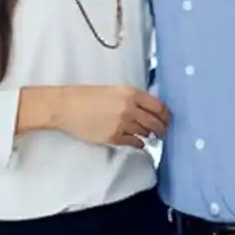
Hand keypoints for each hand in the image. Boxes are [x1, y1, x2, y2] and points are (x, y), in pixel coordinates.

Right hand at [54, 85, 169, 149]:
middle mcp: (129, 108)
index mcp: (131, 93)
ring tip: (150, 136)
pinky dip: (139, 144)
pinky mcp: (113, 137)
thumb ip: (133, 99)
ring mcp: (122, 123)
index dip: (166, 114)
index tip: (167, 119)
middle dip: (162, 128)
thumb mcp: (115, 91)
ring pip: (145, 132)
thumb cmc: (88, 96)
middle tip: (163, 132)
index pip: (158, 106)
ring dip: (149, 135)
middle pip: (155, 122)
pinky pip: (134, 143)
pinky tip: (139, 143)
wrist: (67, 106)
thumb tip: (148, 109)